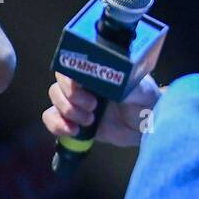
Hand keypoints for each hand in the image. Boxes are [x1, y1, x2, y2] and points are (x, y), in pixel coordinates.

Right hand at [42, 72, 161, 147]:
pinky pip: (52, 120)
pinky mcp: (74, 121)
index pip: (73, 66)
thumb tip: (110, 81)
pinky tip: (74, 131)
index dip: (71, 78)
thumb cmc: (146, 100)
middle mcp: (84, 84)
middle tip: (93, 107)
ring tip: (90, 121)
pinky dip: (57, 125)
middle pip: (59, 84)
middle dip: (71, 97)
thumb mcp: (140, 89)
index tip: (83, 88)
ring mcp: (77, 102)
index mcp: (97, 71)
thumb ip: (125, 83)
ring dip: (67, 111)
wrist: (146, 127)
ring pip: (55, 100)